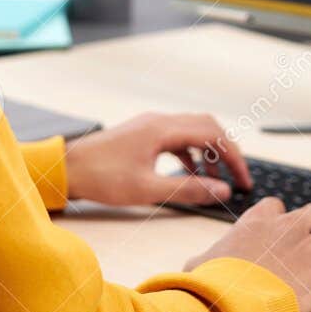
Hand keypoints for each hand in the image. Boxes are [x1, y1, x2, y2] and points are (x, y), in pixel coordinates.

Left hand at [63, 111, 251, 205]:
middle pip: (207, 126)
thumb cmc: (102, 177)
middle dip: (226, 151)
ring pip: (192, 131)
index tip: (244, 179)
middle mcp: (159, 121)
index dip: (234, 157)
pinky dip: (191, 153)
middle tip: (238, 177)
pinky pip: (177, 138)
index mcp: (162, 129)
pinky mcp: (143, 134)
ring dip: (208, 153)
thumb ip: (188, 189)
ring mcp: (150, 125)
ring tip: (215, 180)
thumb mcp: (148, 189)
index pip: (212, 134)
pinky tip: (192, 173)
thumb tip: (222, 191)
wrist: (66, 168)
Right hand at [184, 198, 310, 311]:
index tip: (277, 237)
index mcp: (258, 219)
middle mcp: (288, 227)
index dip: (280, 222)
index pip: (277, 207)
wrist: (235, 305)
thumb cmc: (215, 284)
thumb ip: (208, 257)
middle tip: (309, 246)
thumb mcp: (201, 262)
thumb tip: (196, 266)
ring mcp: (309, 248)